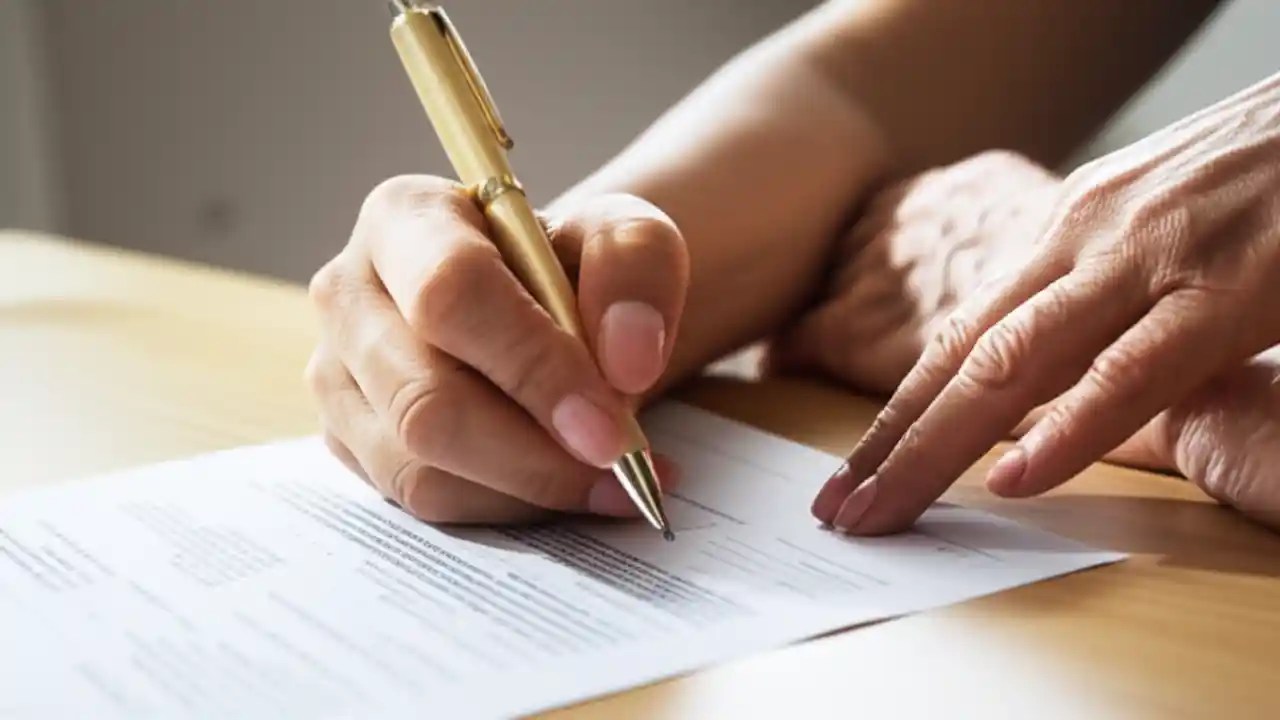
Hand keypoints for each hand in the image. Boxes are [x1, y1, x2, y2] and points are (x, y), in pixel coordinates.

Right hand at [307, 176, 687, 523]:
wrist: (550, 308)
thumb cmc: (577, 265)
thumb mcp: (629, 236)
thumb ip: (637, 270)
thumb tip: (626, 361)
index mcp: (405, 218)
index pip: (451, 295)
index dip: (533, 367)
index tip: (610, 428)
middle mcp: (349, 294)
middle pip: (423, 400)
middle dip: (535, 453)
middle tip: (621, 467)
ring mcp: (336, 375)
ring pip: (419, 466)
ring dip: (528, 489)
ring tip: (611, 479)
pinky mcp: (349, 441)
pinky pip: (422, 501)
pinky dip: (506, 508)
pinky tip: (565, 486)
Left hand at [813, 72, 1279, 534]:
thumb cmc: (1260, 175)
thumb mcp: (1153, 225)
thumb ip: (1095, 293)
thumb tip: (1052, 372)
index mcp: (1067, 230)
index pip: (962, 335)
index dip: (901, 409)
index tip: (858, 469)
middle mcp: (1084, 241)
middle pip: (963, 359)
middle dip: (892, 442)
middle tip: (840, 511)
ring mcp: (1147, 262)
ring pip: (1015, 366)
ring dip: (936, 447)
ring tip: (883, 511)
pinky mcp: (1224, 289)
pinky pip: (1130, 371)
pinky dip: (1068, 429)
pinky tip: (1015, 478)